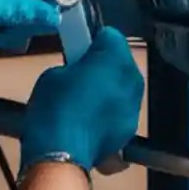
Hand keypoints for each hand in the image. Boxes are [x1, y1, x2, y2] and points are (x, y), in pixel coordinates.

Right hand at [20, 27, 143, 172]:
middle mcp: (132, 78)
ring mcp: (135, 105)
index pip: (110, 35)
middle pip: (120, 62)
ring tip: (85, 103)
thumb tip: (79, 69)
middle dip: (104, 66)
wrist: (61, 154)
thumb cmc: (55, 107)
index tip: (78, 51)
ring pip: (123, 88)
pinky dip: (109, 114)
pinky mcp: (131, 128)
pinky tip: (90, 124)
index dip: (92, 42)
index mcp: (115, 57)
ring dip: (109, 90)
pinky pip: (120, 112)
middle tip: (79, 76)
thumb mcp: (53, 74)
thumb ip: (73, 64)